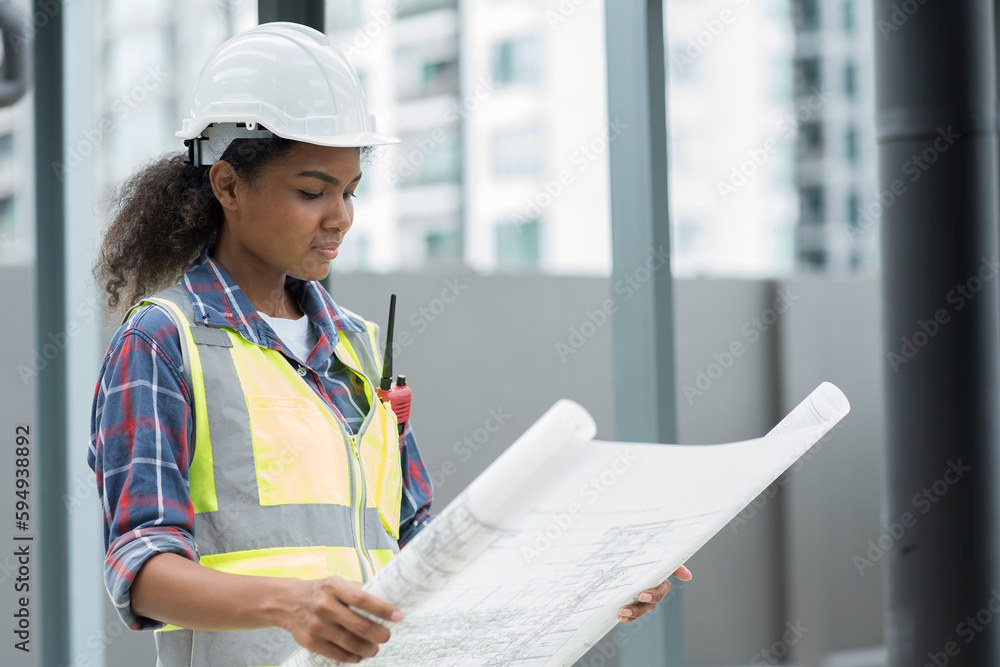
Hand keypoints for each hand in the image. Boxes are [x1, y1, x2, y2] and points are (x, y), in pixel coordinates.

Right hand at [280, 576, 402, 662]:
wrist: (287, 602)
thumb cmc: (320, 591)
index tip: (398, 616)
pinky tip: (360, 655)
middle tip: (387, 636)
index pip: (363, 599)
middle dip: (380, 634)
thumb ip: (358, 591)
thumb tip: (386, 600)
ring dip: (369, 649)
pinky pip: (337, 654)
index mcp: (334, 587)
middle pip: (360, 625)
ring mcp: (317, 626)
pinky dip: (353, 657)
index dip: (383, 609)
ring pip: (351, 643)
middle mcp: (325, 606)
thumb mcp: (337, 583)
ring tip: (375, 648)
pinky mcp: (311, 642)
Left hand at [618, 565, 691, 623]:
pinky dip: (629, 617)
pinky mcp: (633, 603)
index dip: (654, 594)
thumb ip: (670, 562)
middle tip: (628, 605)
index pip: (661, 590)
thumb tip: (688, 576)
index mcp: (660, 581)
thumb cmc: (645, 558)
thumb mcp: (654, 555)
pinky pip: (633, 615)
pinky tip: (621, 617)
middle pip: (651, 603)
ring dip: (633, 613)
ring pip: (642, 610)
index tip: (642, 595)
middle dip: (641, 605)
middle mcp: (653, 593)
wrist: (626, 560)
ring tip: (622, 612)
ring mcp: (643, 600)